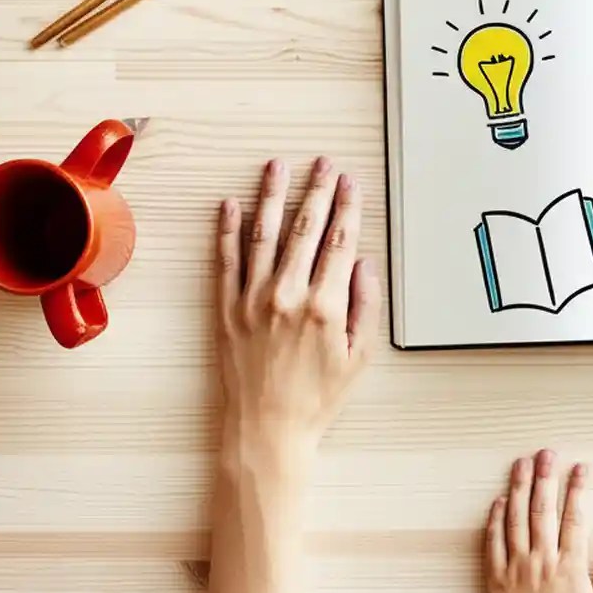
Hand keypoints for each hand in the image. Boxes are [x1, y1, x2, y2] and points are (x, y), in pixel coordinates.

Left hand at [215, 157, 379, 461]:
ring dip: (272, 197)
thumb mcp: (359, 357)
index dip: (348, 207)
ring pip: (264, 235)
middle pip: (305, 229)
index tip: (351, 183)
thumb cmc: (316, 399)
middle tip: (322, 163)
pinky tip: (231, 205)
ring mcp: (252, 300)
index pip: (340, 242)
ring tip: (277, 167)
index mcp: (325, 306)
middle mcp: (287, 295)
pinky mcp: (227, 310)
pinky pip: (226, 261)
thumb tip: (363, 264)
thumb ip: (366, 306)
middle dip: (316, 190)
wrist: (266, 429)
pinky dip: (227, 230)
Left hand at [486, 450, 592, 592]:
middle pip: (543, 510)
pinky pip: (492, 543)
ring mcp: (515, 568)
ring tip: (521, 464)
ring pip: (515, 519)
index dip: (577, 489)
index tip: (580, 468)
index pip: (575, 518)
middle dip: (546, 478)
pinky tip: (497, 501)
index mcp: (569, 567)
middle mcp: (541, 562)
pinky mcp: (494, 578)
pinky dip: (494, 519)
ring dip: (518, 488)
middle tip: (547, 453)